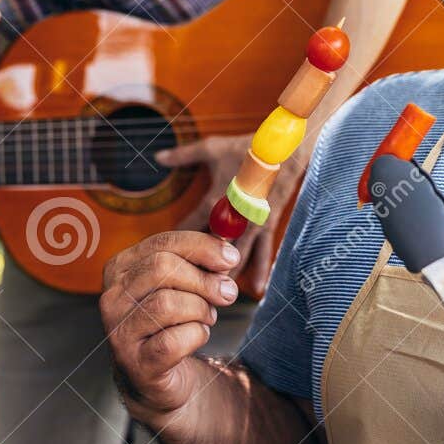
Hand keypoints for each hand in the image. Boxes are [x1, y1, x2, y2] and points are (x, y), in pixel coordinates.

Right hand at [99, 231, 241, 421]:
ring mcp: (119, 331)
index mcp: (120, 268)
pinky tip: (197, 337)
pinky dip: (196, 336)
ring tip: (207, 317)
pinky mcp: (136, 361)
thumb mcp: (184, 284)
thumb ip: (202, 262)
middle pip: (161, 269)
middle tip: (227, 292)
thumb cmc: (172, 320)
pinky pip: (173, 341)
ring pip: (168, 304)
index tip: (231, 256)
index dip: (201, 246)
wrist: (156, 374)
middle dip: (204, 279)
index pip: (161, 243)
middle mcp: (113, 297)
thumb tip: (226, 248)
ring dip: (201, 310)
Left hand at [155, 134, 308, 290]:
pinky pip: (264, 253)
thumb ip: (183, 156)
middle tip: (187, 288)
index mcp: (216, 199)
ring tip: (213, 295)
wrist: (285, 151)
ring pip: (236, 257)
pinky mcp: (268, 227)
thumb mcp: (213, 149)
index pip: (191, 226)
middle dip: (200, 268)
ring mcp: (253, 225)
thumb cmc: (246, 149)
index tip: (164, 257)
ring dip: (225, 274)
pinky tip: (257, 290)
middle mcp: (234, 218)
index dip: (177, 242)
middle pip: (213, 250)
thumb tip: (157, 157)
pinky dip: (260, 271)